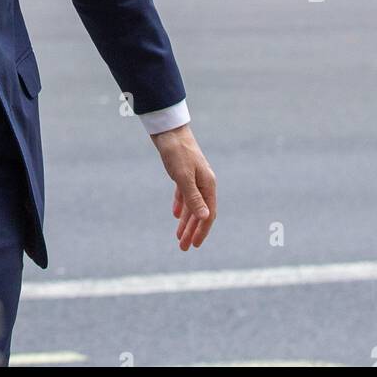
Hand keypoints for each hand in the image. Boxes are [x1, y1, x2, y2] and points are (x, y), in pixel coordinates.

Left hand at [153, 123, 215, 251]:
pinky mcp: (183, 173)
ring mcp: (194, 177)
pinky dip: (180, 205)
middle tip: (183, 247)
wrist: (168, 129)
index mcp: (208, 184)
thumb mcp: (183, 176)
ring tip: (178, 236)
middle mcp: (203, 183)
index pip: (208, 214)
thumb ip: (193, 197)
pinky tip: (175, 215)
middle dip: (192, 231)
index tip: (194, 245)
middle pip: (200, 212)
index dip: (202, 231)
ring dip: (185, 221)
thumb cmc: (177, 152)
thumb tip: (205, 218)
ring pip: (191, 205)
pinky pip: (184, 194)